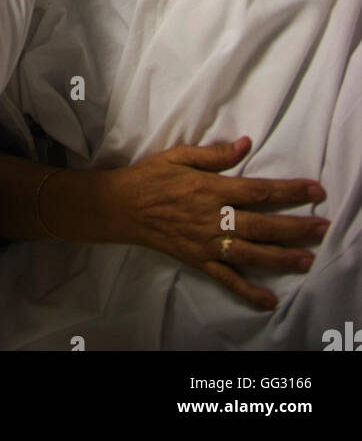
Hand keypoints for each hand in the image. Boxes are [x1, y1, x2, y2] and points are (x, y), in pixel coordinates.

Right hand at [112, 137, 328, 308]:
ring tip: (307, 259)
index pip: (259, 190)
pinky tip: (269, 299)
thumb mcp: (180, 155)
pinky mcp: (198, 260)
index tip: (314, 191)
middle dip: (296, 227)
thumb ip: (214, 153)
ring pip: (252, 253)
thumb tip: (245, 143)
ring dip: (282, 258)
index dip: (289, 191)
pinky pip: (226, 279)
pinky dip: (248, 291)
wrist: (121, 206)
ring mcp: (207, 243)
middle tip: (322, 227)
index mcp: (212, 189)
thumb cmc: (151, 176)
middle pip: (263, 224)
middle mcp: (214, 218)